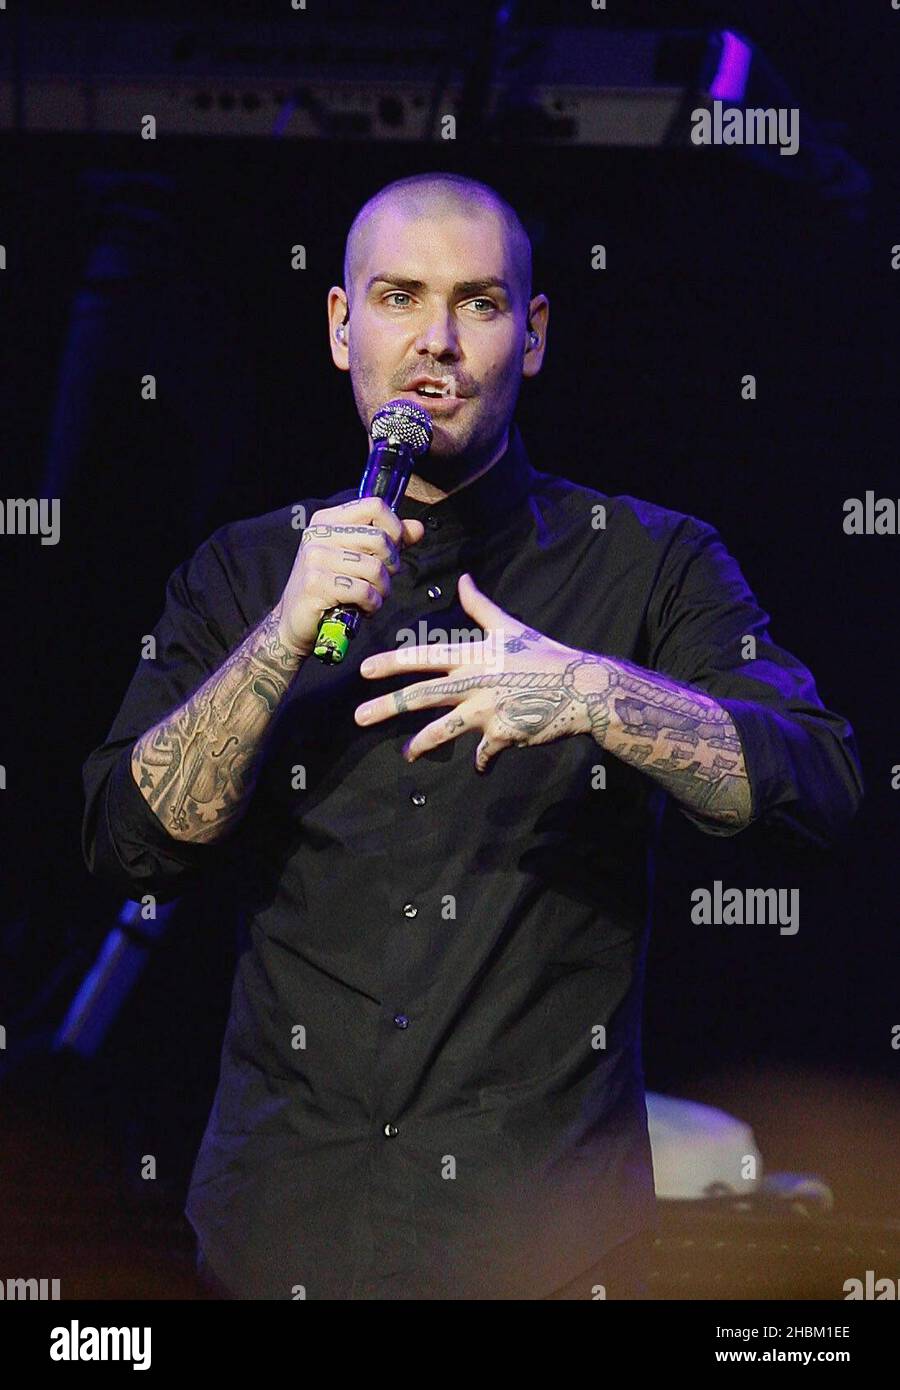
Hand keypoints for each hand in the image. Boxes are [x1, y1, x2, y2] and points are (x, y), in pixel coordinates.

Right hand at [275, 498, 424, 656]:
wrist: (295, 620)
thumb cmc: (331, 588)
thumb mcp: (358, 559)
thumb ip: (389, 541)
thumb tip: (417, 528)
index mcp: (329, 520)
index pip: (374, 506)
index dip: (395, 528)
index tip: (395, 549)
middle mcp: (319, 534)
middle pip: (378, 538)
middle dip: (391, 565)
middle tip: (383, 580)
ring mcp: (314, 558)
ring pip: (374, 568)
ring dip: (382, 589)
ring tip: (373, 597)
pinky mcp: (315, 583)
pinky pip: (363, 590)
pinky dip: (372, 604)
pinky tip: (363, 608)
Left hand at [354, 573, 591, 771]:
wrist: (581, 688)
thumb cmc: (545, 656)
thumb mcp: (510, 627)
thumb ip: (479, 607)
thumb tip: (463, 578)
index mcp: (473, 656)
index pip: (424, 657)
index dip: (393, 663)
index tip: (365, 670)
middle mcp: (475, 682)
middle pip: (422, 695)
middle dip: (388, 707)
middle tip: (359, 717)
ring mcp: (488, 710)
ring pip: (444, 730)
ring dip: (421, 744)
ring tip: (406, 754)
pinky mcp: (504, 735)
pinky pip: (484, 753)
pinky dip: (481, 760)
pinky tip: (479, 766)